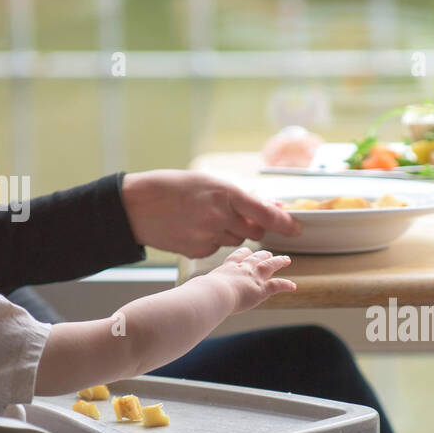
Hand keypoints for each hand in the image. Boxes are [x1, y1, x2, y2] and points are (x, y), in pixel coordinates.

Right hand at [121, 169, 301, 257]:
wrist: (136, 205)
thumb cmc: (173, 187)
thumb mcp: (209, 182)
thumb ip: (241, 197)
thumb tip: (273, 206)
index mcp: (225, 193)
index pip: (266, 213)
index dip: (285, 223)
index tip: (297, 229)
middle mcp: (220, 216)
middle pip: (254, 231)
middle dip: (253, 226)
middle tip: (235, 215)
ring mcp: (208, 236)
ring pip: (236, 241)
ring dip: (231, 233)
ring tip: (207, 218)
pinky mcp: (198, 251)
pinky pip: (217, 249)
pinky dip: (213, 241)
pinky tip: (194, 229)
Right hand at [203, 247, 295, 312]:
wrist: (213, 294)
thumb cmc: (202, 294)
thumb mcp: (197, 289)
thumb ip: (196, 292)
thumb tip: (185, 300)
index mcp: (226, 268)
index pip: (236, 257)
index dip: (244, 254)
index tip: (248, 252)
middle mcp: (241, 269)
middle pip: (255, 258)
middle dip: (263, 255)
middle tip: (268, 253)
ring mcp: (253, 277)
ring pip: (269, 266)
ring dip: (279, 262)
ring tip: (286, 259)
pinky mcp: (261, 288)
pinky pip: (277, 285)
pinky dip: (286, 285)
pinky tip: (293, 286)